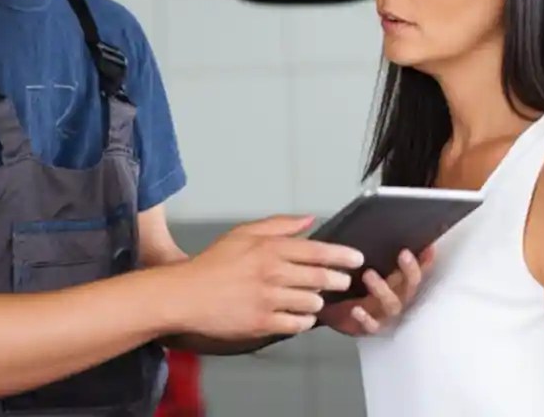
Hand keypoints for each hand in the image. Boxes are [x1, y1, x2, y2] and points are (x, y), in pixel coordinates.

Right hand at [166, 215, 363, 340]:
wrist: (186, 295)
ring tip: (312, 299)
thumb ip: (278, 225)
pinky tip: (298, 316)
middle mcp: (273, 273)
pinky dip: (303, 321)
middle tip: (342, 282)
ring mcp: (269, 300)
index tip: (357, 259)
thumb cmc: (213, 263)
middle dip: (338, 281)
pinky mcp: (263, 323)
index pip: (317, 250)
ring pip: (313, 303)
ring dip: (317, 301)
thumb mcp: (243, 233)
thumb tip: (309, 220)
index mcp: (270, 248)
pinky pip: (298, 325)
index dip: (342, 255)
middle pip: (321, 278)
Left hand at [317, 246, 432, 335]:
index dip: (426, 261)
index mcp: (399, 285)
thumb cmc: (358, 289)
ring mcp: (386, 316)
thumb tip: (388, 231)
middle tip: (403, 254)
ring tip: (368, 274)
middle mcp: (398, 300)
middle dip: (410, 271)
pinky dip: (365, 319)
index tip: (429, 247)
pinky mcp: (369, 329)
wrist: (336, 313)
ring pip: (392, 305)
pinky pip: (371, 327)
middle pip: (410, 287)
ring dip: (383, 290)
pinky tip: (357, 310)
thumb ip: (379, 253)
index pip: (418, 272)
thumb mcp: (370, 269)